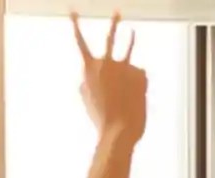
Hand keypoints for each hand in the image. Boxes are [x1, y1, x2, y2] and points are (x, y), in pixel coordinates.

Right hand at [72, 12, 147, 146]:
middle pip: (111, 37)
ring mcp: (126, 66)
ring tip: (132, 31)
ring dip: (130, 40)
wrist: (120, 129)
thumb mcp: (87, 97)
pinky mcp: (141, 73)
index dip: (75, 25)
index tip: (73, 11)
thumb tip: (99, 71)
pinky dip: (135, 86)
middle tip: (118, 11)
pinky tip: (133, 98)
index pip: (80, 42)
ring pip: (128, 50)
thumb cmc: (100, 117)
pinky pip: (137, 77)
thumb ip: (90, 79)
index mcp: (90, 68)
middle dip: (114, 23)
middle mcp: (108, 63)